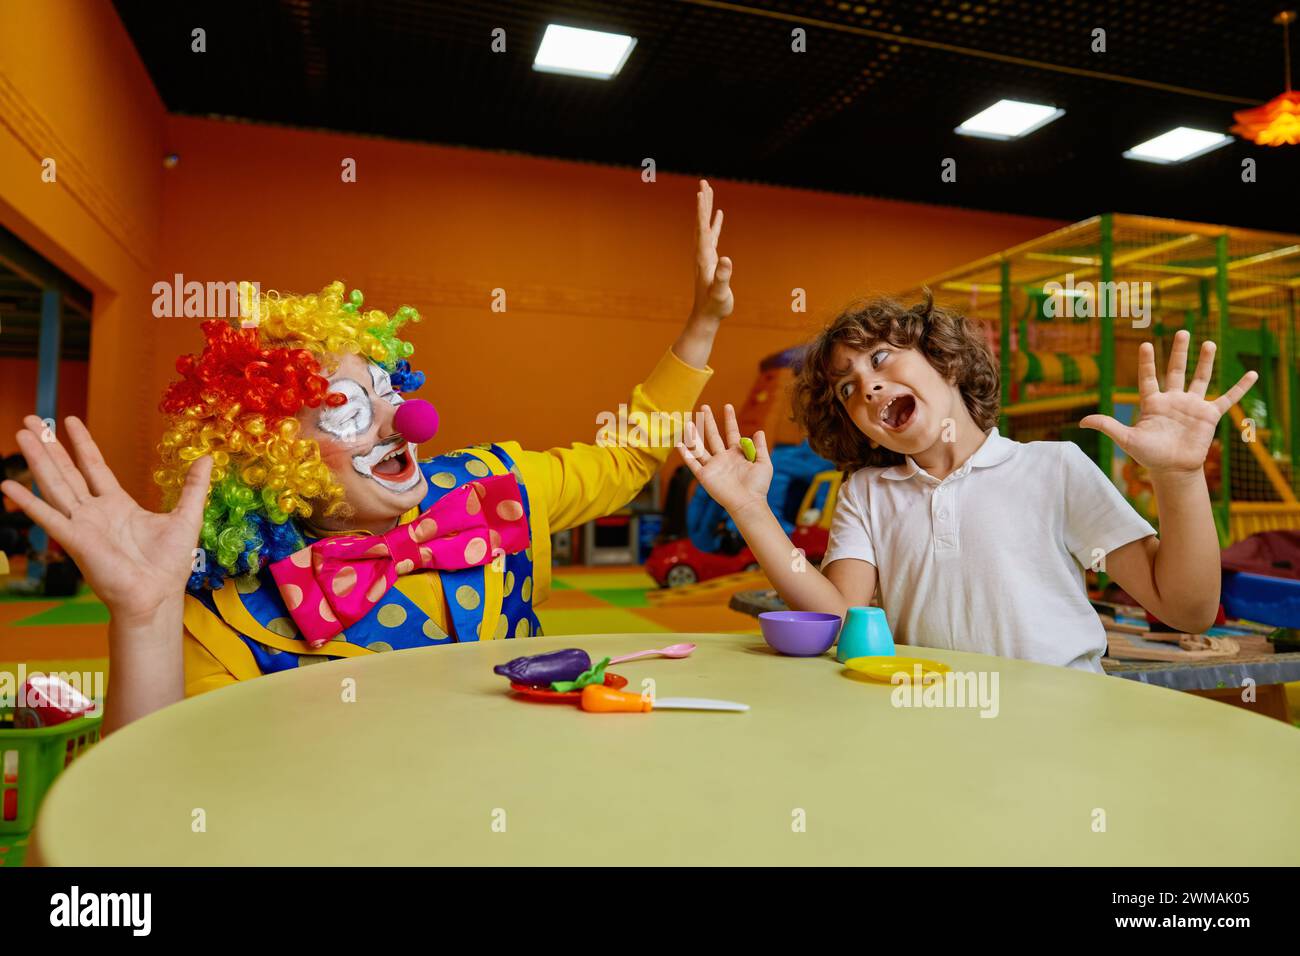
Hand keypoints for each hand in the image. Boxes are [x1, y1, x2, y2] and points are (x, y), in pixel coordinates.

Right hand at [1, 416, 211, 627]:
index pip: (94, 467)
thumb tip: (207, 458)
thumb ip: (192, 487)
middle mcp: (95, 512)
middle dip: (48, 446)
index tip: (70, 421)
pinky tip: (7, 486)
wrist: (157, 596)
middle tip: (29, 420)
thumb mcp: (186, 516)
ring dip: (37, 461)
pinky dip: (27, 502)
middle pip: (67, 471)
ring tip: (20, 435)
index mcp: (118, 505)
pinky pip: (48, 517)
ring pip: (54, 485)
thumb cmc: (170, 564)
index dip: (82, 445)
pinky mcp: (75, 540)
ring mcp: (82, 525)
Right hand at [677, 404, 771, 515]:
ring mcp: (713, 466)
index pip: (731, 432)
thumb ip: (760, 448)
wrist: (748, 503)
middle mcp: (723, 458)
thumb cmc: (758, 486)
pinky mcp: (705, 476)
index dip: (730, 420)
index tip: (728, 406)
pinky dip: (686, 454)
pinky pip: (693, 463)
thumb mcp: (763, 464)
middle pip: (713, 436)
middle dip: (709, 421)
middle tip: (704, 407)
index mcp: (736, 454)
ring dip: (694, 435)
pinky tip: (679, 444)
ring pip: (700, 447)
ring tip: (689, 422)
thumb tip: (758, 431)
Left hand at [691, 179, 732, 322]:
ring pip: (705, 226)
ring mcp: (705, 255)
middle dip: (703, 202)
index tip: (701, 192)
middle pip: (701, 222)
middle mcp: (702, 253)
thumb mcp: (720, 293)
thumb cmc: (714, 306)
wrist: (706, 317)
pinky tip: (719, 214)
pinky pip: (712, 235)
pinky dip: (715, 223)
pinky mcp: (711, 260)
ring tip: (708, 191)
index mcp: (704, 257)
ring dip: (706, 209)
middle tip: (703, 182)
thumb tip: (726, 259)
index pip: (702, 228)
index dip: (701, 211)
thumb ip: (723, 277)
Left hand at [1080, 331, 1256, 475]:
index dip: (1147, 362)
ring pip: (1200, 378)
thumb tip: (1082, 422)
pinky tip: (1251, 374)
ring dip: (1205, 361)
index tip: (1145, 344)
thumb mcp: (1126, 439)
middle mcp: (1173, 400)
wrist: (1172, 470)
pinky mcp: (1209, 415)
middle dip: (1179, 352)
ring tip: (1209, 342)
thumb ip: (1108, 426)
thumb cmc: (1148, 455)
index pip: (1148, 377)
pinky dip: (1240, 387)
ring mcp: (1192, 406)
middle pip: (1176, 370)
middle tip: (1181, 331)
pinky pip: (1227, 398)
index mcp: (1152, 403)